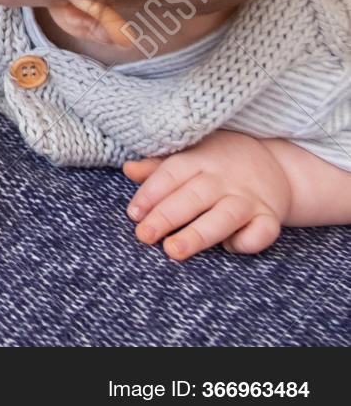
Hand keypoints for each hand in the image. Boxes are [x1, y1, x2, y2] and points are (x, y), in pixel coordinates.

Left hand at [123, 130, 290, 259]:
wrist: (276, 164)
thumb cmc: (221, 162)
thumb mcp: (191, 155)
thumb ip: (159, 167)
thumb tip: (128, 169)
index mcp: (201, 159)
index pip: (172, 174)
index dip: (151, 193)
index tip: (134, 213)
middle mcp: (225, 178)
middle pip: (193, 197)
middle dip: (166, 217)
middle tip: (144, 236)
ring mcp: (249, 198)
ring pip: (224, 217)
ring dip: (198, 234)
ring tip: (173, 250)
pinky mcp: (270, 216)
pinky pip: (262, 231)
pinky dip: (247, 241)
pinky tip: (229, 247)